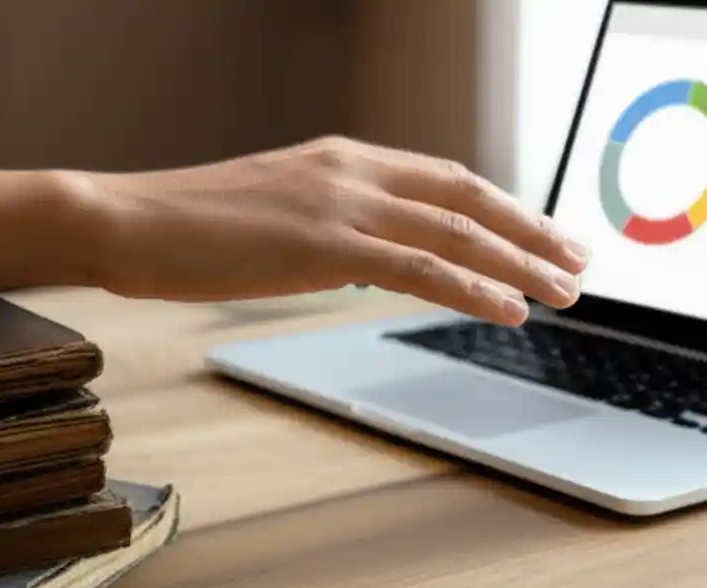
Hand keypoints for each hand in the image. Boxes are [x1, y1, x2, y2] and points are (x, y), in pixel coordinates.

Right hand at [70, 136, 588, 324]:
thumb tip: (375, 257)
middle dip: (532, 231)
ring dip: (520, 263)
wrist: (127, 220)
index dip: (505, 206)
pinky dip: (473, 289)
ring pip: (457, 231)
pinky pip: (419, 268)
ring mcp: (341, 204)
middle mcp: (353, 170)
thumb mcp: (276, 211)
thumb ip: (333, 224)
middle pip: (469, 198)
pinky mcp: (324, 246)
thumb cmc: (189, 224)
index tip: (543, 232)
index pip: (446, 178)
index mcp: (344, 158)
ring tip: (565, 289)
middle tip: (579, 259)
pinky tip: (510, 310)